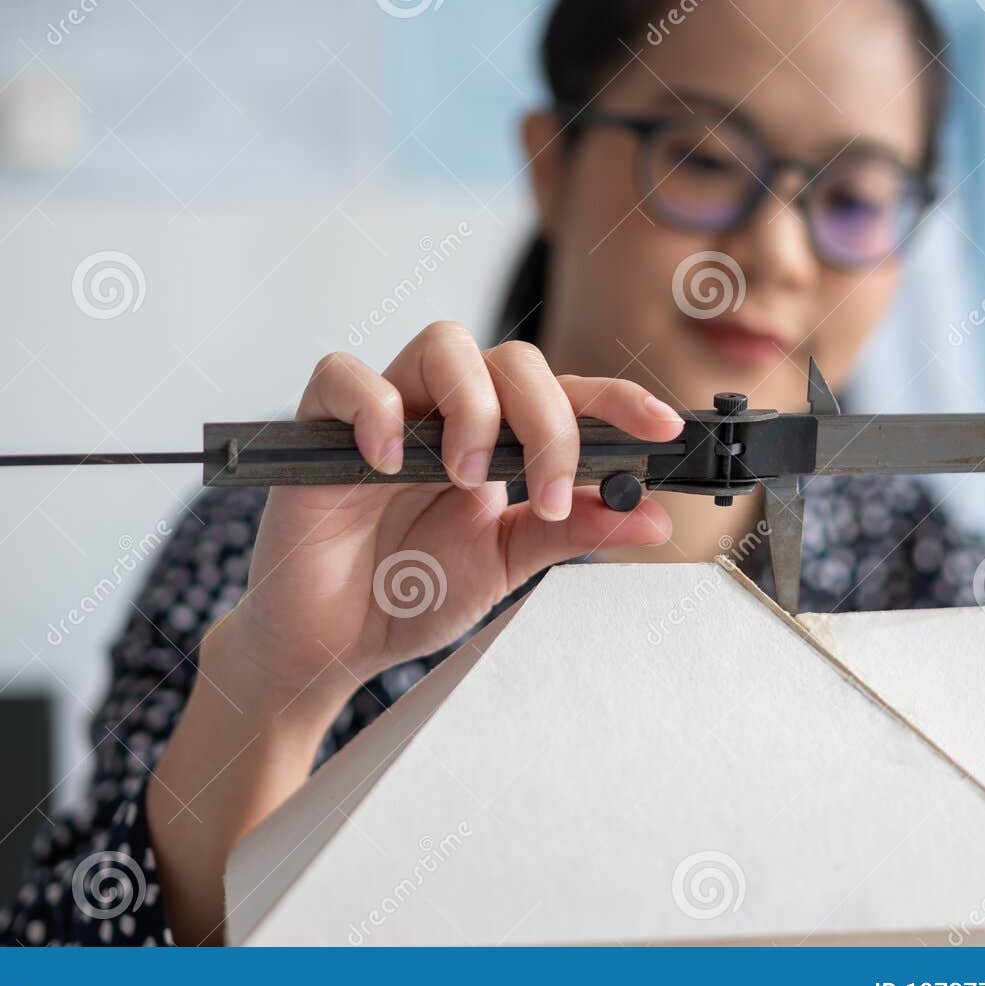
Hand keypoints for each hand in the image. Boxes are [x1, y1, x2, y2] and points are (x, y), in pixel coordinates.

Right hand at [212, 322, 684, 698]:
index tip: (662, 429)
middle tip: (545, 489)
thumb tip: (653, 516)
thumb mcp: (506, 563)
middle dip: (546, 420)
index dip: (617, 402)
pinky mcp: (322, 425)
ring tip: (464, 476)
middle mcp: (447, 412)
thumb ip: (572, 531)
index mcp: (498, 439)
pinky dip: (374, 408)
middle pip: (513, 360)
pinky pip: (345, 376)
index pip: (564, 394)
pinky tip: (387, 463)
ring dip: (471, 405)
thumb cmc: (409, 593)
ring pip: (442, 343)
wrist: (334, 642)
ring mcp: (388, 411)